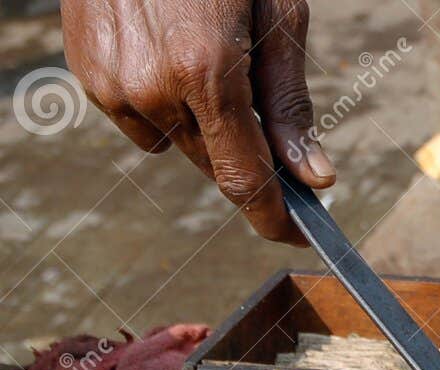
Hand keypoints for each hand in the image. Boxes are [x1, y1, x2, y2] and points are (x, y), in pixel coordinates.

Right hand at [62, 0, 333, 243]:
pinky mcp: (85, 74)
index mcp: (206, 72)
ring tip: (204, 53)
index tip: (297, 236)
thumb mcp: (277, 14)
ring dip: (202, 123)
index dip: (273, 218)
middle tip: (260, 108)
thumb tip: (313, 176)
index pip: (243, 179)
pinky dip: (162, 100)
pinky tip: (167, 49)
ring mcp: (111, 84)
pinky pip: (139, 117)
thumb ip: (290, 102)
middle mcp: (152, 88)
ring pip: (177, 142)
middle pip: (214, 164)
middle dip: (245, 154)